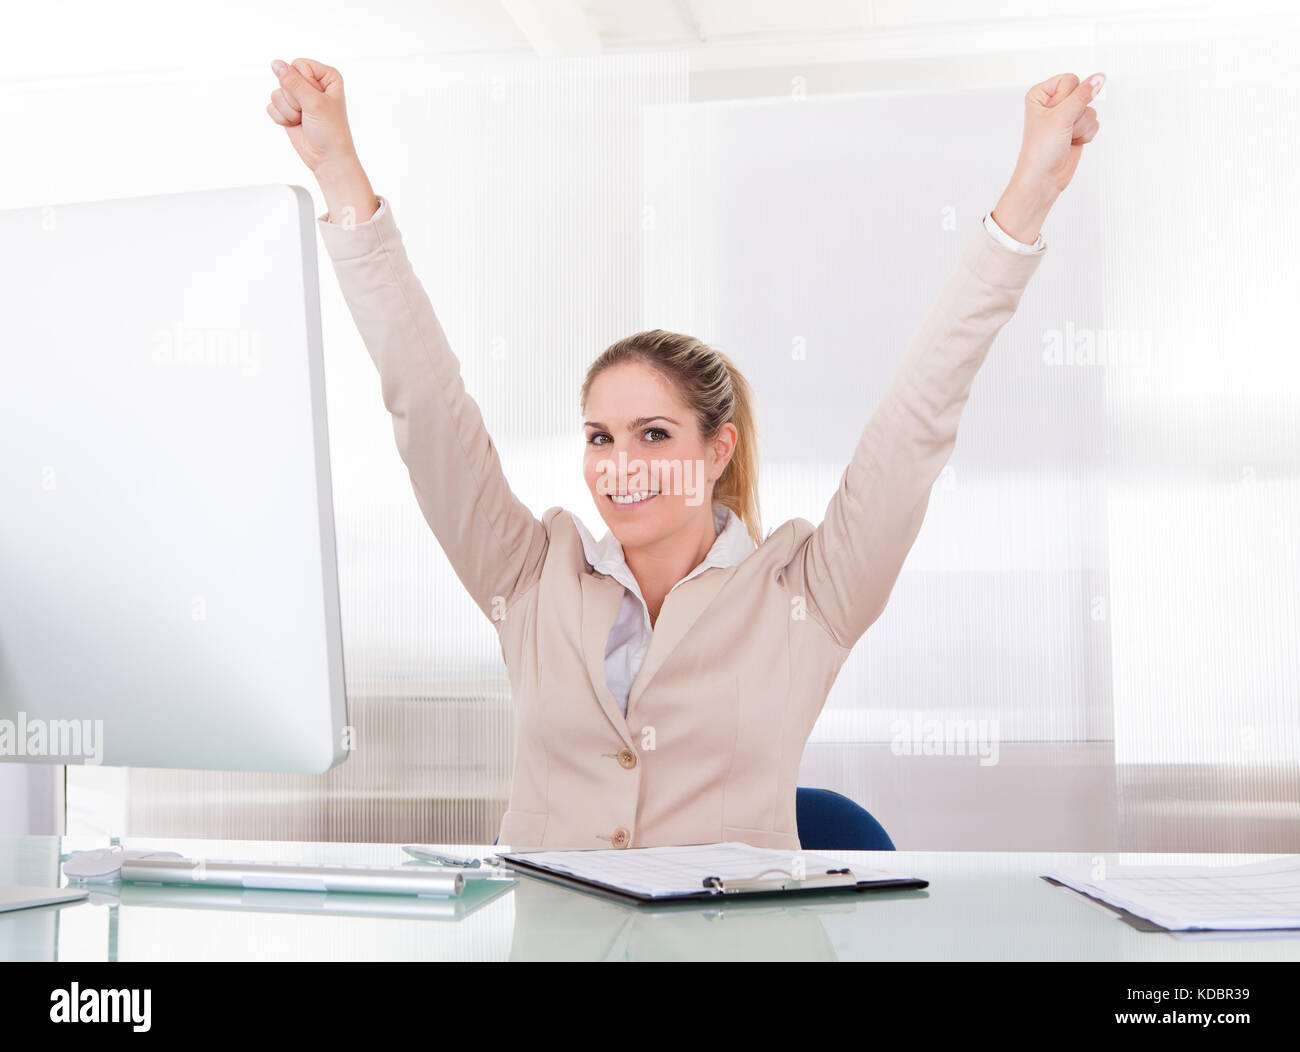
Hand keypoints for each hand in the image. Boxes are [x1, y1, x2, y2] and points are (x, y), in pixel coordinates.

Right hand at [266, 58, 356, 171]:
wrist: (327, 158)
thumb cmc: (330, 131)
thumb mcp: (314, 103)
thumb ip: (293, 82)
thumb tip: (275, 63)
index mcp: (326, 76)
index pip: (299, 65)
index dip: (302, 84)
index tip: (316, 101)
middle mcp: (312, 83)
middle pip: (285, 77)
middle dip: (293, 99)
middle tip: (308, 112)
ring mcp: (298, 96)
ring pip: (276, 93)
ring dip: (288, 111)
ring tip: (303, 120)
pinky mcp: (287, 108)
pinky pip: (272, 106)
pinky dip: (282, 118)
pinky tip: (296, 124)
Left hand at [991, 72, 1104, 244]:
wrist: (1044, 179)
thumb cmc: (1040, 151)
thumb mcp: (1061, 117)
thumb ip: (1083, 95)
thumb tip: (1099, 77)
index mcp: (1040, 94)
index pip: (1070, 79)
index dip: (1068, 98)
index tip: (1056, 115)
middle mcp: (1053, 103)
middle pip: (1083, 93)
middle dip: (1077, 113)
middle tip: (1062, 128)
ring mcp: (1066, 116)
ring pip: (1090, 109)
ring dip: (1081, 126)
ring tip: (1066, 137)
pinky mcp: (1077, 128)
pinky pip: (1094, 121)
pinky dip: (1086, 134)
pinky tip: (1072, 142)